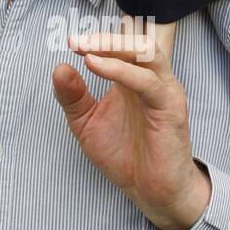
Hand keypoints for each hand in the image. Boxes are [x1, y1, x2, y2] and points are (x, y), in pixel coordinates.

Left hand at [51, 15, 211, 229]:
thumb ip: (73, 97)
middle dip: (104, 38)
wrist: (150, 191)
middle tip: (75, 41)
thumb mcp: (87, 123)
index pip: (120, 46)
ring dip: (114, 47)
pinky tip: (97, 67)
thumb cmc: (124, 156)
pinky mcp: (171, 107)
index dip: (96, 38)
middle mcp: (151, 79)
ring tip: (86, 49)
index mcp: (133, 79)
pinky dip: (122, 71)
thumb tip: (59, 67)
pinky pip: (148, 82)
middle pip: (135, 42)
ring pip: (146, 53)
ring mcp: (164, 91)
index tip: (68, 41)